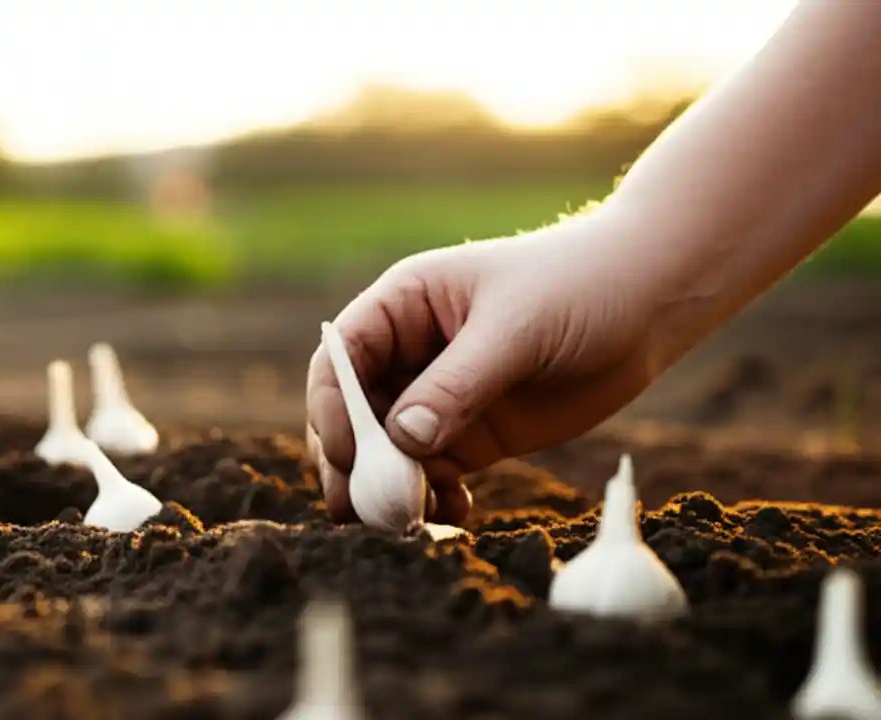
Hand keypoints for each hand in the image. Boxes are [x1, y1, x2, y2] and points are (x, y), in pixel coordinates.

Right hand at [307, 208, 682, 524]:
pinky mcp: (470, 435)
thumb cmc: (577, 285)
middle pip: (352, 414)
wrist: (647, 304)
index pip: (341, 359)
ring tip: (405, 523)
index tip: (349, 452)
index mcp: (403, 307)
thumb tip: (401, 440)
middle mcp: (408, 354)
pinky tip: (454, 513)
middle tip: (359, 508)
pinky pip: (431, 474)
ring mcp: (437, 398)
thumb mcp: (516, 328)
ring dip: (389, 489)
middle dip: (351, 461)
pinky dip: (431, 499)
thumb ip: (457, 385)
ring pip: (388, 453)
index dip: (333, 406)